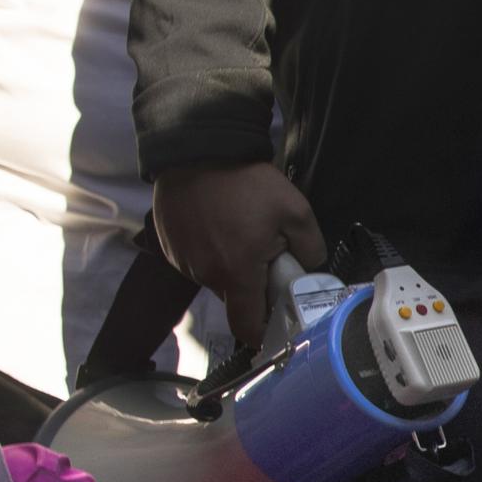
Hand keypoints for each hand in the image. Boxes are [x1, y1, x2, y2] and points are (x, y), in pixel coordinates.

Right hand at [150, 159, 326, 347]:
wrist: (198, 149)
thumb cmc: (247, 181)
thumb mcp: (296, 211)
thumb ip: (311, 249)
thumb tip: (309, 268)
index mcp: (236, 272)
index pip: (247, 326)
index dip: (263, 332)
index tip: (275, 324)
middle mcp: (205, 273)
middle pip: (233, 299)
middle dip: (251, 287)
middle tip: (265, 256)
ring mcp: (183, 260)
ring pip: (214, 279)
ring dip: (229, 268)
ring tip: (239, 234)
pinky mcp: (170, 246)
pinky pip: (195, 262)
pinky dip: (209, 253)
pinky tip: (217, 227)